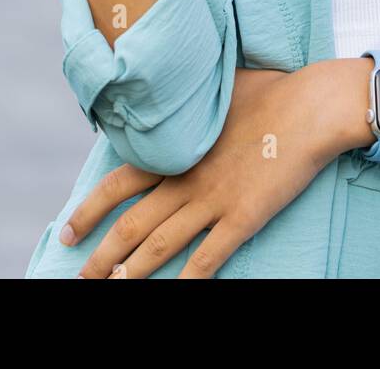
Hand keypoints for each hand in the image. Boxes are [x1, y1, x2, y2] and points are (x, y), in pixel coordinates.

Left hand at [64, 63, 352, 278]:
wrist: (310, 106)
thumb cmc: (269, 89)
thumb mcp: (217, 86)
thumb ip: (191, 101)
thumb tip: (174, 89)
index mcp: (177, 146)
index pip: (119, 184)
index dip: (90, 210)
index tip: (70, 230)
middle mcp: (187, 178)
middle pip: (132, 224)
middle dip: (101, 255)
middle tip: (80, 275)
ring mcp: (214, 200)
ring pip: (160, 246)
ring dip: (131, 273)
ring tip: (110, 290)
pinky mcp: (244, 217)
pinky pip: (208, 258)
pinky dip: (188, 280)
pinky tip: (175, 293)